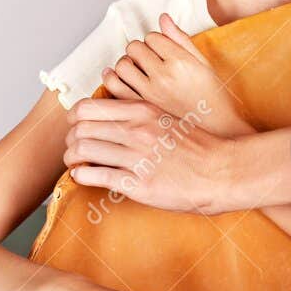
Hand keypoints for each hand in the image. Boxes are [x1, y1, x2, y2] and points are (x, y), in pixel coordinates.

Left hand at [64, 96, 232, 212]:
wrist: (220, 171)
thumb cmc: (196, 146)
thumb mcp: (166, 118)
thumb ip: (139, 113)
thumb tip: (113, 111)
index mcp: (142, 111)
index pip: (89, 107)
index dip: (74, 117)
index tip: (75, 125)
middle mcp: (136, 131)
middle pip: (80, 128)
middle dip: (70, 139)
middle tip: (72, 146)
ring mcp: (136, 157)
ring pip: (83, 151)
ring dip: (72, 158)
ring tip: (75, 163)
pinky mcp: (137, 183)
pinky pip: (95, 177)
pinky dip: (81, 176)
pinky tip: (82, 177)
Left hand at [100, 14, 250, 136]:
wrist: (217, 133)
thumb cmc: (213, 98)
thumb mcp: (203, 64)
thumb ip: (181, 39)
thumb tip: (163, 18)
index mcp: (181, 62)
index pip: (152, 37)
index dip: (154, 40)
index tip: (159, 48)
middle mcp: (163, 76)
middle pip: (134, 48)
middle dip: (138, 49)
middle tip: (146, 58)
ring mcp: (150, 95)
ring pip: (122, 65)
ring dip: (126, 63)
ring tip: (135, 69)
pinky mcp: (140, 111)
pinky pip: (115, 88)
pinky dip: (112, 78)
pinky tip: (119, 77)